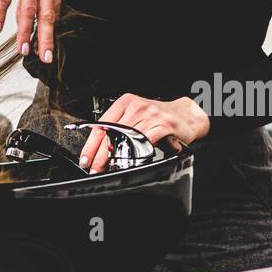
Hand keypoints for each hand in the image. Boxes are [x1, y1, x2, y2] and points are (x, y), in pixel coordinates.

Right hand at [0, 0, 64, 64]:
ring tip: (22, 50)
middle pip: (45, 13)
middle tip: (44, 57)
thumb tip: (38, 19)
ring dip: (23, 32)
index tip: (46, 50)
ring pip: (27, 9)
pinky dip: (0, 14)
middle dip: (44, 38)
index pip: (53, 11)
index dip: (49, 33)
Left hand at [78, 94, 209, 173]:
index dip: (91, 145)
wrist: (186, 114)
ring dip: (117, 156)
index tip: (86, 159)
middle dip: (101, 155)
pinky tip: (132, 161)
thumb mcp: (134, 115)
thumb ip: (118, 127)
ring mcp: (152, 115)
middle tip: (96, 168)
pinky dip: (138, 152)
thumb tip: (97, 150)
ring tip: (110, 168)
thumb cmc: (158, 117)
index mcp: (125, 103)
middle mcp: (137, 107)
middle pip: (113, 134)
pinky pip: (147, 140)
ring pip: (128, 138)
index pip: (102, 125)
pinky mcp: (165, 124)